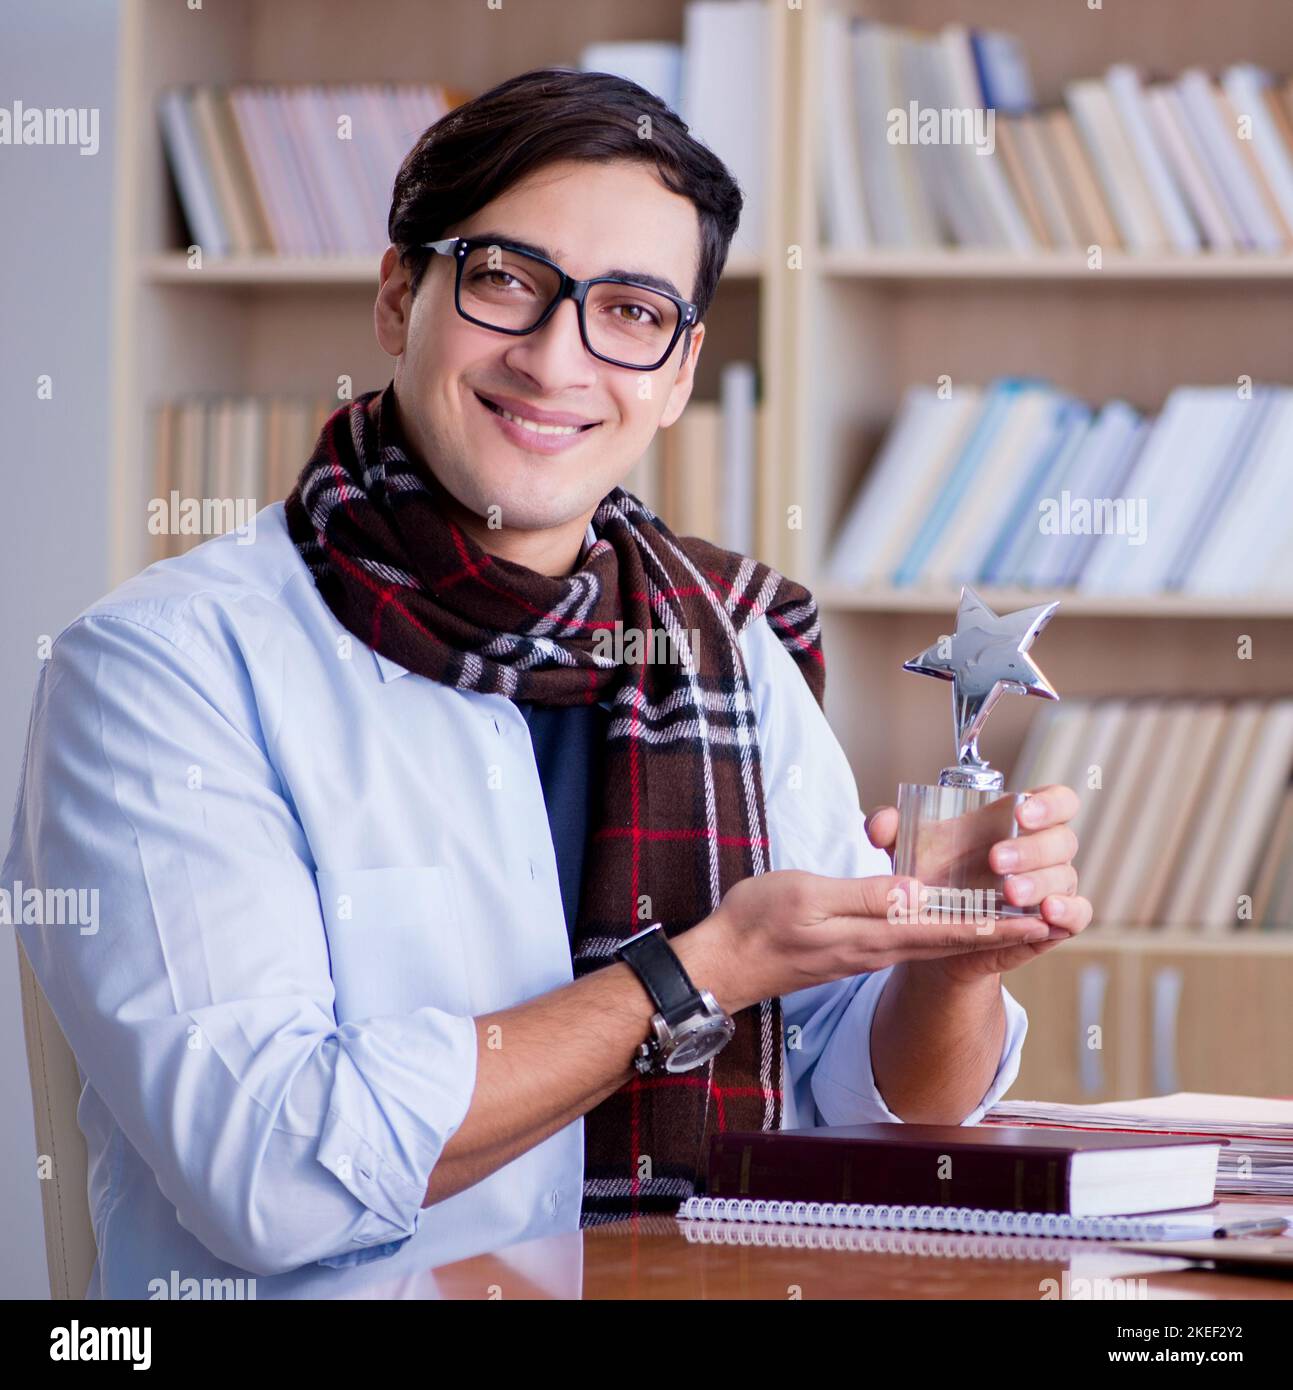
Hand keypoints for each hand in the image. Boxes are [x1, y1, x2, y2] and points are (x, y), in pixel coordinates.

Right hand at [696, 867, 1058, 1014]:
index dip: (999, 926)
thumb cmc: (756, 925)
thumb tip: (916, 890)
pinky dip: (944, 930)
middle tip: (1050, 920)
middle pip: (952, 940)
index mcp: (872, 935)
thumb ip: (863, 895)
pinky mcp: (850, 950)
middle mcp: (877, 949)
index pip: (949, 931)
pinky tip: (951, 920)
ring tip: (1017, 919)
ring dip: (978, 931)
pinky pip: (910, 939)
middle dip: (1003, 931)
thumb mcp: (807, 897)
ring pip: (934, 940)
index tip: (1043, 921)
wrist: (721, 966)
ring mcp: (864, 953)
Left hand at [863, 783, 1091, 982]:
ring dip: (1039, 882)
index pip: (1057, 801)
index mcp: (1018, 822)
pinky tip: (1044, 914)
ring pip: (1066, 876)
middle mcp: (1043, 851)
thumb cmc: (933, 876)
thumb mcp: (910, 849)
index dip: (1049, 804)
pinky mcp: (1056, 921)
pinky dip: (1066, 912)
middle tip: (997, 860)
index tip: (1020, 813)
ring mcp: (1054, 885)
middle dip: (1032, 849)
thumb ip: (891, 828)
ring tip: (1009, 892)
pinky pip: (1078, 914)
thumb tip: (880, 823)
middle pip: (1063, 839)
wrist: (936, 931)